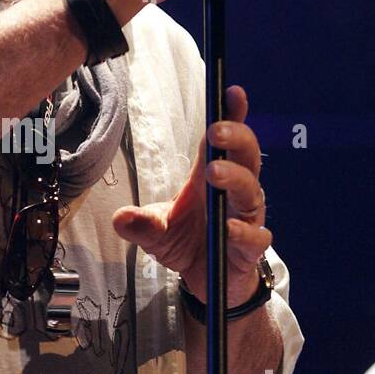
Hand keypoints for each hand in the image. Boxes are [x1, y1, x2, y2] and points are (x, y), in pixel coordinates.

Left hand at [112, 85, 271, 307]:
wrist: (205, 281)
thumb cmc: (186, 244)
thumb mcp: (156, 232)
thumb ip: (141, 224)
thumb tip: (120, 217)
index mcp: (211, 178)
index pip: (223, 141)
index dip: (232, 115)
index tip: (231, 92)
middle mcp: (234, 193)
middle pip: (246, 158)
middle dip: (235, 139)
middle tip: (216, 132)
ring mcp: (246, 219)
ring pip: (252, 192)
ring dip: (235, 179)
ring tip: (215, 172)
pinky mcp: (251, 248)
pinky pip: (254, 236)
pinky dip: (242, 232)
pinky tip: (228, 228)